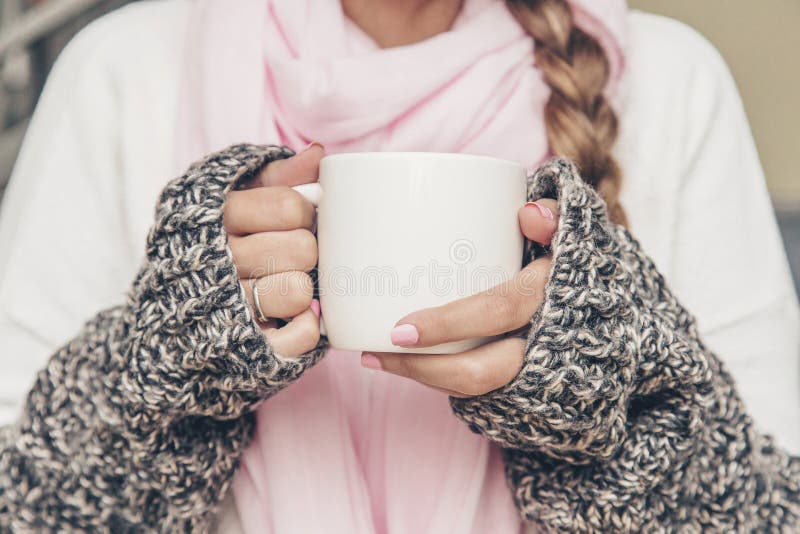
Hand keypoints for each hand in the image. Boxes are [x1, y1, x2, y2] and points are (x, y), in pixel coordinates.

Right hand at [224, 143, 323, 356]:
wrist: (171, 320)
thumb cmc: (223, 246)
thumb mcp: (241, 200)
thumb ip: (278, 177)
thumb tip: (318, 153)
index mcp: (217, 219)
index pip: (290, 207)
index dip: (305, 212)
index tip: (295, 219)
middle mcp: (218, 263)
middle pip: (303, 249)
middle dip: (307, 251)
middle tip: (293, 255)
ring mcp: (229, 309)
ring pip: (299, 291)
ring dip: (304, 289)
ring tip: (286, 285)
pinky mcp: (245, 349)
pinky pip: (302, 334)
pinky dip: (307, 327)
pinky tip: (293, 317)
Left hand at [360, 199, 559, 396]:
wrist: (605, 308)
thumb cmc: (574, 259)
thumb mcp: (574, 231)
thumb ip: (553, 215)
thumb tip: (528, 214)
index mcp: (558, 296)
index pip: (500, 311)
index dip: (449, 324)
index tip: (399, 329)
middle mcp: (552, 342)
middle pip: (484, 370)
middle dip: (425, 369)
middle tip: (373, 355)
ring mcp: (540, 370)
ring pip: (478, 388)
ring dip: (423, 378)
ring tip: (374, 359)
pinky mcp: (525, 384)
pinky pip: (479, 391)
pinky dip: (439, 380)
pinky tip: (405, 365)